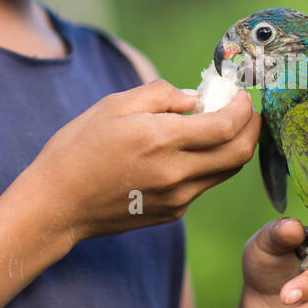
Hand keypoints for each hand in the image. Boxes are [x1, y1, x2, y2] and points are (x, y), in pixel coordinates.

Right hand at [29, 79, 257, 246]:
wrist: (56, 204)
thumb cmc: (78, 148)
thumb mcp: (114, 106)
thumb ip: (160, 95)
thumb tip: (195, 98)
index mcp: (161, 141)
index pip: (226, 126)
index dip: (242, 108)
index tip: (241, 94)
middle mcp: (176, 174)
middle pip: (238, 153)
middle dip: (251, 127)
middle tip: (246, 109)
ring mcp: (176, 198)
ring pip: (226, 171)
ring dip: (234, 146)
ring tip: (222, 125)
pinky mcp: (172, 213)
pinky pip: (204, 185)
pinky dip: (210, 164)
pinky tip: (193, 150)